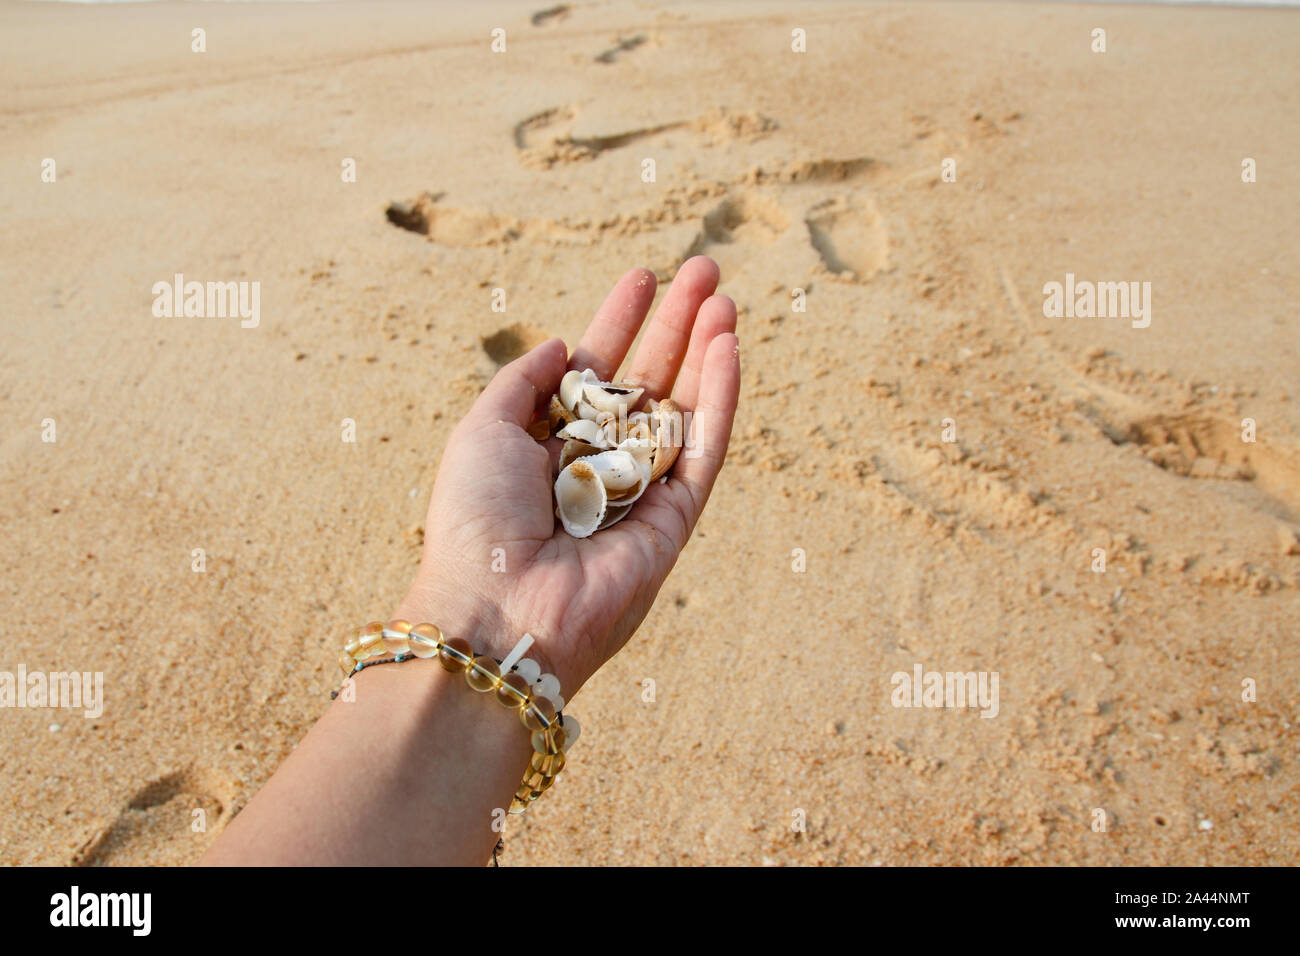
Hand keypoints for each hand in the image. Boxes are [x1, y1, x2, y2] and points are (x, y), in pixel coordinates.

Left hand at [395, 256, 739, 695]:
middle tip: (704, 269)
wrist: (497, 610)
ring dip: (705, 351)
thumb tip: (561, 345)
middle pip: (648, 381)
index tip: (642, 277)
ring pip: (683, 410)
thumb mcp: (482, 430)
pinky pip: (703, 451)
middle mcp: (598, 464)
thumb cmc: (475, 520)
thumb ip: (523, 383)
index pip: (595, 371)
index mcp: (548, 444)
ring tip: (723, 296)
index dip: (619, 321)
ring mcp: (640, 493)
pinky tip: (727, 349)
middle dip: (676, 324)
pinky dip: (719, 400)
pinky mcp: (674, 521)